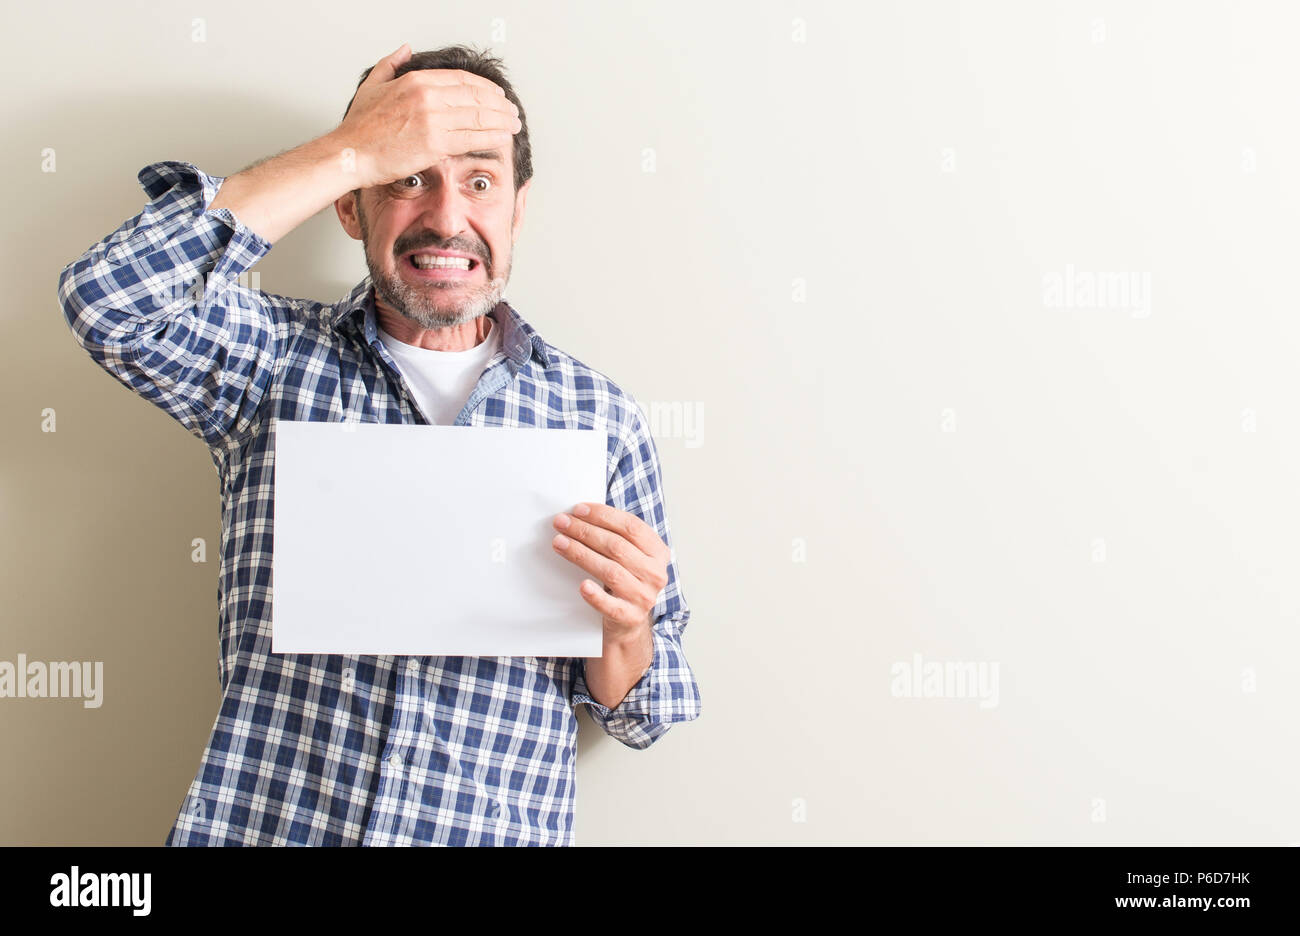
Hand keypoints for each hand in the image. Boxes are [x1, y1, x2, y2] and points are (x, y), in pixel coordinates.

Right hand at [334, 42, 522, 188]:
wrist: (351, 153)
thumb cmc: (359, 126)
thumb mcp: (373, 85)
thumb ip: (391, 63)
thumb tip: (405, 48)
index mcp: (416, 81)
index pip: (462, 80)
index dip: (484, 87)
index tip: (497, 94)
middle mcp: (427, 97)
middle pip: (475, 96)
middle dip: (499, 104)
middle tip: (512, 111)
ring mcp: (432, 120)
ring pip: (478, 117)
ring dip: (501, 120)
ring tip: (514, 124)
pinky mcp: (435, 144)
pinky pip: (472, 138)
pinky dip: (492, 136)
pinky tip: (503, 137)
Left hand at [551, 503, 670, 641]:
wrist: (629, 621)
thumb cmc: (625, 581)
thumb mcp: (631, 556)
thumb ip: (616, 536)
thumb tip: (581, 514)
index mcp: (658, 552)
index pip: (631, 527)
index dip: (603, 515)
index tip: (578, 510)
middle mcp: (655, 573)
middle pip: (617, 546)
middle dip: (585, 531)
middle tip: (562, 523)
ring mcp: (643, 596)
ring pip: (611, 571)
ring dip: (581, 554)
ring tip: (559, 543)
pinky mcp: (629, 616)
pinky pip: (610, 605)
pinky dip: (596, 595)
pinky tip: (582, 586)